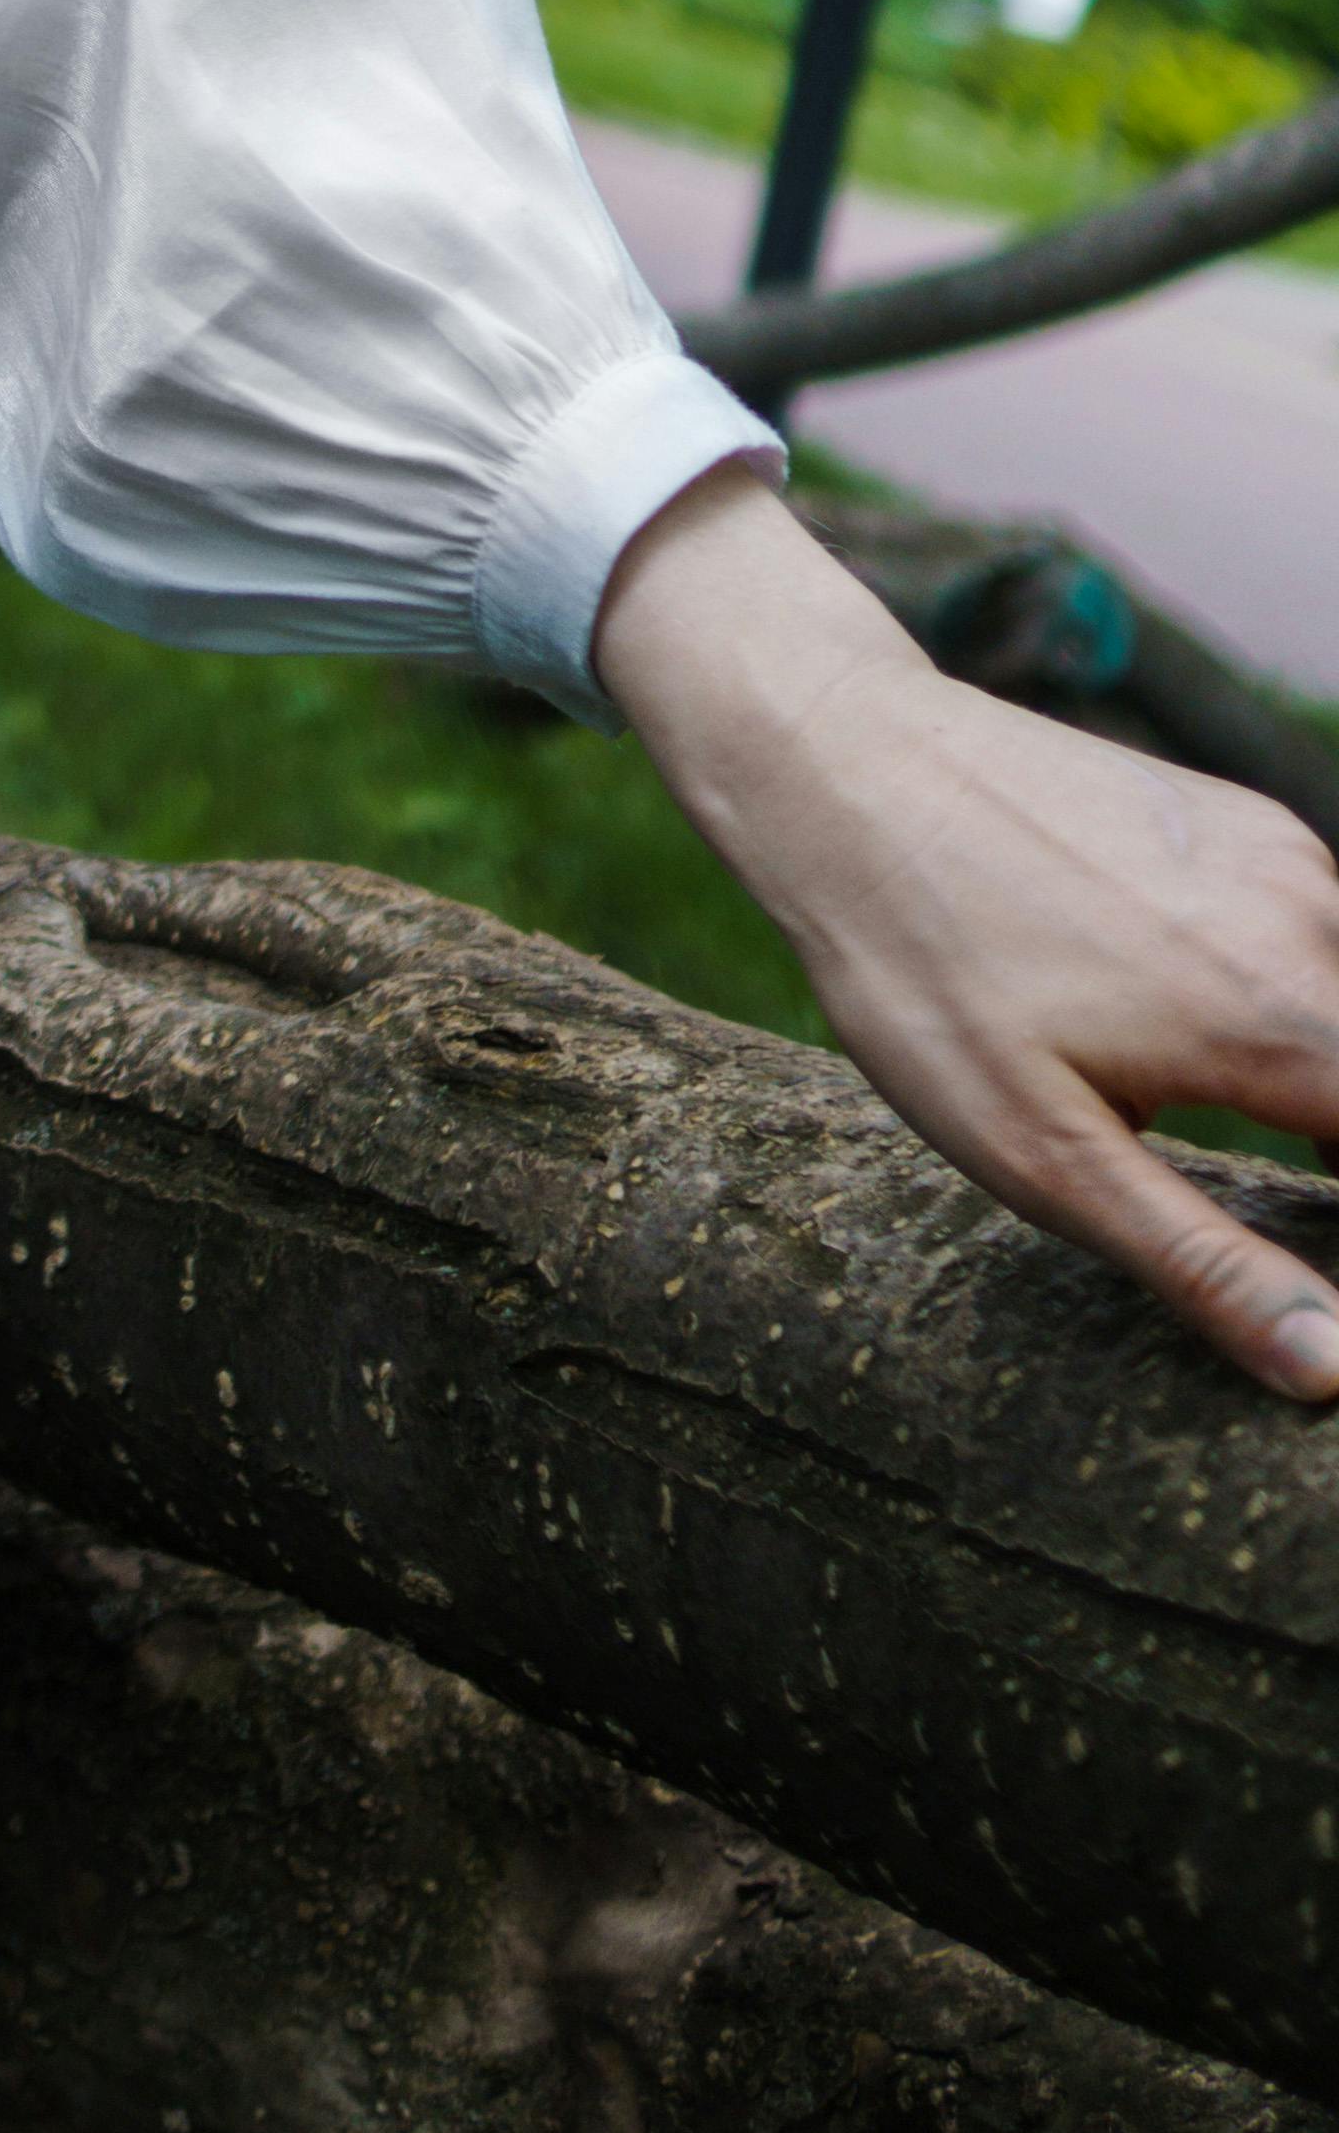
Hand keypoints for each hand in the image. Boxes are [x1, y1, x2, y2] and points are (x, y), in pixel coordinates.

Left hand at [599, 463, 1338, 1398]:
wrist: (842, 764)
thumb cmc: (924, 972)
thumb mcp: (1042, 1154)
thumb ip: (1204, 1263)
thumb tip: (1332, 1368)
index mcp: (1279, 1017)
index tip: (1311, 1244)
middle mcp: (1307, 918)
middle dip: (1334, 1143)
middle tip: (1279, 1194)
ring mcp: (1278, 853)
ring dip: (1322, 1073)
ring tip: (1266, 1143)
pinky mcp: (1235, 818)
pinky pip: (1309, 929)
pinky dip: (1292, 994)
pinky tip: (1197, 1025)